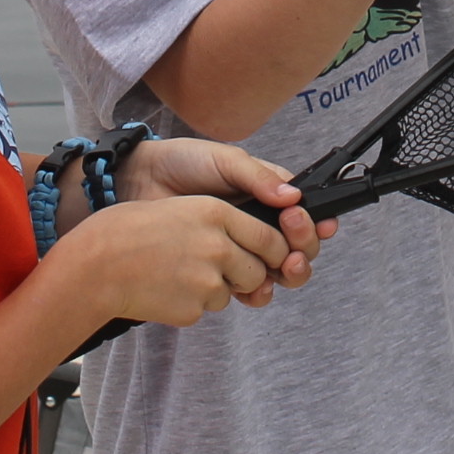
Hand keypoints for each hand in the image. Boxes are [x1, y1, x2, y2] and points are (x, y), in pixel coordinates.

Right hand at [52, 196, 295, 322]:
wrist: (95, 264)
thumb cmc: (130, 229)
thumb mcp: (182, 207)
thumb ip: (222, 221)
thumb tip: (253, 244)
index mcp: (217, 212)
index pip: (270, 237)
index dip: (277, 249)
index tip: (274, 254)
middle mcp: (219, 246)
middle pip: (259, 270)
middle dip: (249, 274)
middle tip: (221, 268)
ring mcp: (208, 280)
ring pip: (232, 292)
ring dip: (216, 288)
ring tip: (177, 272)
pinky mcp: (194, 309)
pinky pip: (206, 309)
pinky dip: (191, 303)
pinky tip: (165, 287)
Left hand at [123, 138, 335, 280]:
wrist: (141, 184)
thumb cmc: (183, 163)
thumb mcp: (224, 160)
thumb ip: (258, 177)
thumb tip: (293, 198)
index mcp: (267, 195)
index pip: (304, 213)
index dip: (313, 223)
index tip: (301, 220)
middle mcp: (259, 225)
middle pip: (299, 247)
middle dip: (304, 248)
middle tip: (291, 243)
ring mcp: (241, 249)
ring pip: (281, 271)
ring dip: (290, 273)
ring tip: (281, 266)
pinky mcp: (221, 270)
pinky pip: (250, 289)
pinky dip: (259, 293)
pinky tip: (255, 287)